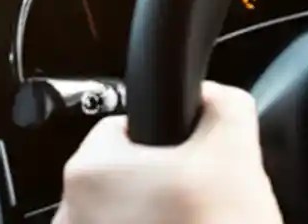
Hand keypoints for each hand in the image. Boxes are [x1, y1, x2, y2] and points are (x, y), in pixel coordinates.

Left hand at [54, 82, 282, 223]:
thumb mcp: (237, 151)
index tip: (193, 163)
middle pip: (123, 181)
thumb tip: (212, 97)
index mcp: (91, 172)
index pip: (123, 127)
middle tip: (201, 208)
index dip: (169, 139)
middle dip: (160, 189)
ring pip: (122, 223)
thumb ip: (222, 104)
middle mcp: (70, 217)